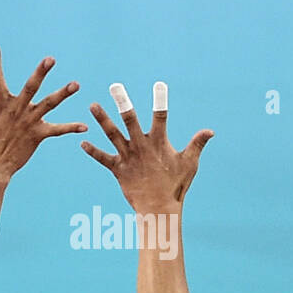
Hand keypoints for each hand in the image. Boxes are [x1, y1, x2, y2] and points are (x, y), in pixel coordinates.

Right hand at [0, 46, 85, 183]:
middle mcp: (16, 109)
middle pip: (31, 87)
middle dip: (41, 72)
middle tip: (50, 59)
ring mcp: (28, 121)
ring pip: (49, 104)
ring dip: (63, 94)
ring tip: (76, 84)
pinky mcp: (38, 135)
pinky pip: (57, 130)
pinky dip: (71, 128)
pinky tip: (85, 126)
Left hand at [81, 82, 213, 213]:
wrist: (159, 208)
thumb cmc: (176, 185)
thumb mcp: (190, 163)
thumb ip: (197, 144)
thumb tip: (210, 131)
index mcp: (159, 143)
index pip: (161, 116)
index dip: (160, 100)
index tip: (160, 84)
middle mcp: (141, 146)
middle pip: (130, 119)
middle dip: (122, 102)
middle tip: (114, 86)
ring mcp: (128, 157)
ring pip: (112, 134)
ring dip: (102, 119)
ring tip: (92, 105)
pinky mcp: (118, 170)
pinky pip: (103, 159)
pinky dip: (93, 151)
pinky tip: (82, 143)